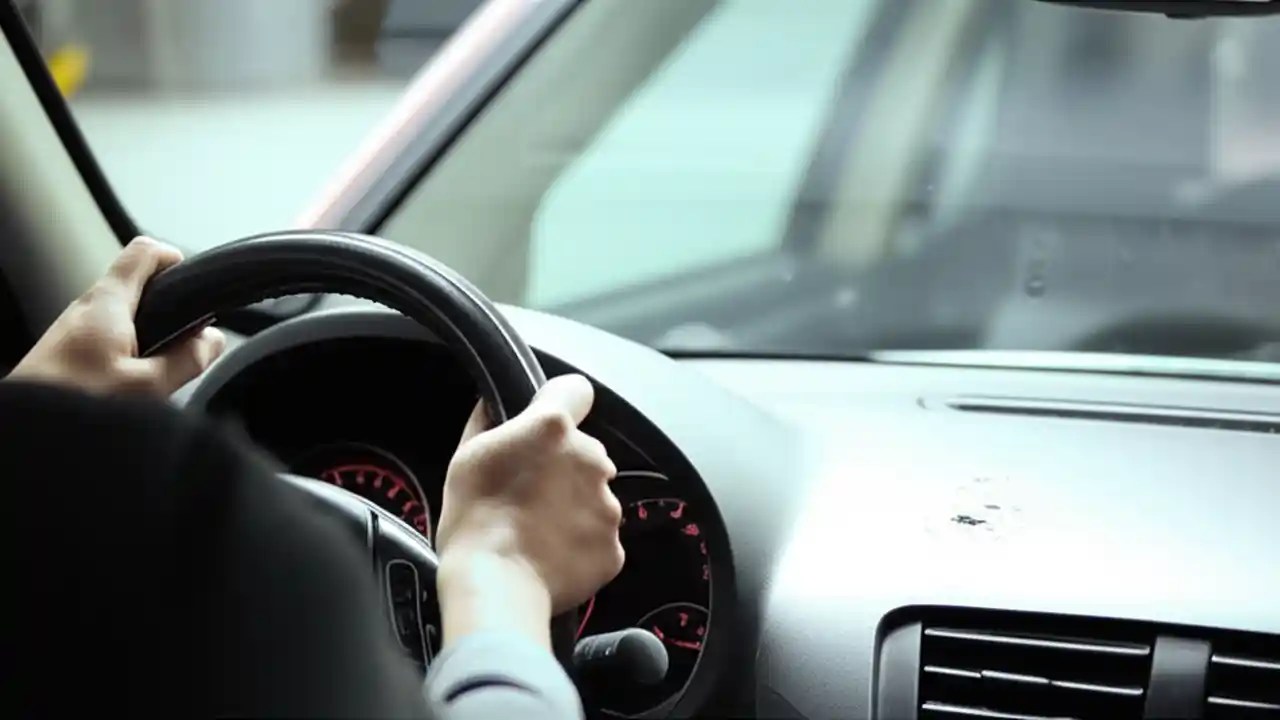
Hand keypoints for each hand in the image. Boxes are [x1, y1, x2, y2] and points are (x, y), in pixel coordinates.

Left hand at [9, 237, 224, 396]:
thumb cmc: (69, 404)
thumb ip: (186, 360)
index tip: (194, 286)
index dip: (175, 259)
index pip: (144, 252)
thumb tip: (213, 341)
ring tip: (162, 366)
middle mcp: (85, 307)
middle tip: (188, 337)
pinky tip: (133, 383)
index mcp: (106, 302)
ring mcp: (72, 329)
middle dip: (169, 306)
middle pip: (136, 284)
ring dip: (149, 331)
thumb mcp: (145, 388)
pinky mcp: (65, 351)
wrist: (20, 431)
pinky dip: (129, 349)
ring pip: (122, 313)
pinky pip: (106, 336)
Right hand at [435, 374, 623, 646]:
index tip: (546, 426)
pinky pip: (600, 539)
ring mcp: (608, 506)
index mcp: (553, 428)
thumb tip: (492, 403)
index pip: (576, 390)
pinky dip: (581, 546)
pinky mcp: (614, 547)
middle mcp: (591, 459)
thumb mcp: (466, 457)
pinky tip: (552, 557)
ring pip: (595, 496)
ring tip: (538, 532)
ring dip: (574, 508)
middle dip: (564, 467)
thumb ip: (486, 422)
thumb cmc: (472, 518)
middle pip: (585, 451)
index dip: (561, 404)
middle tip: (530, 494)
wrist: (495, 586)